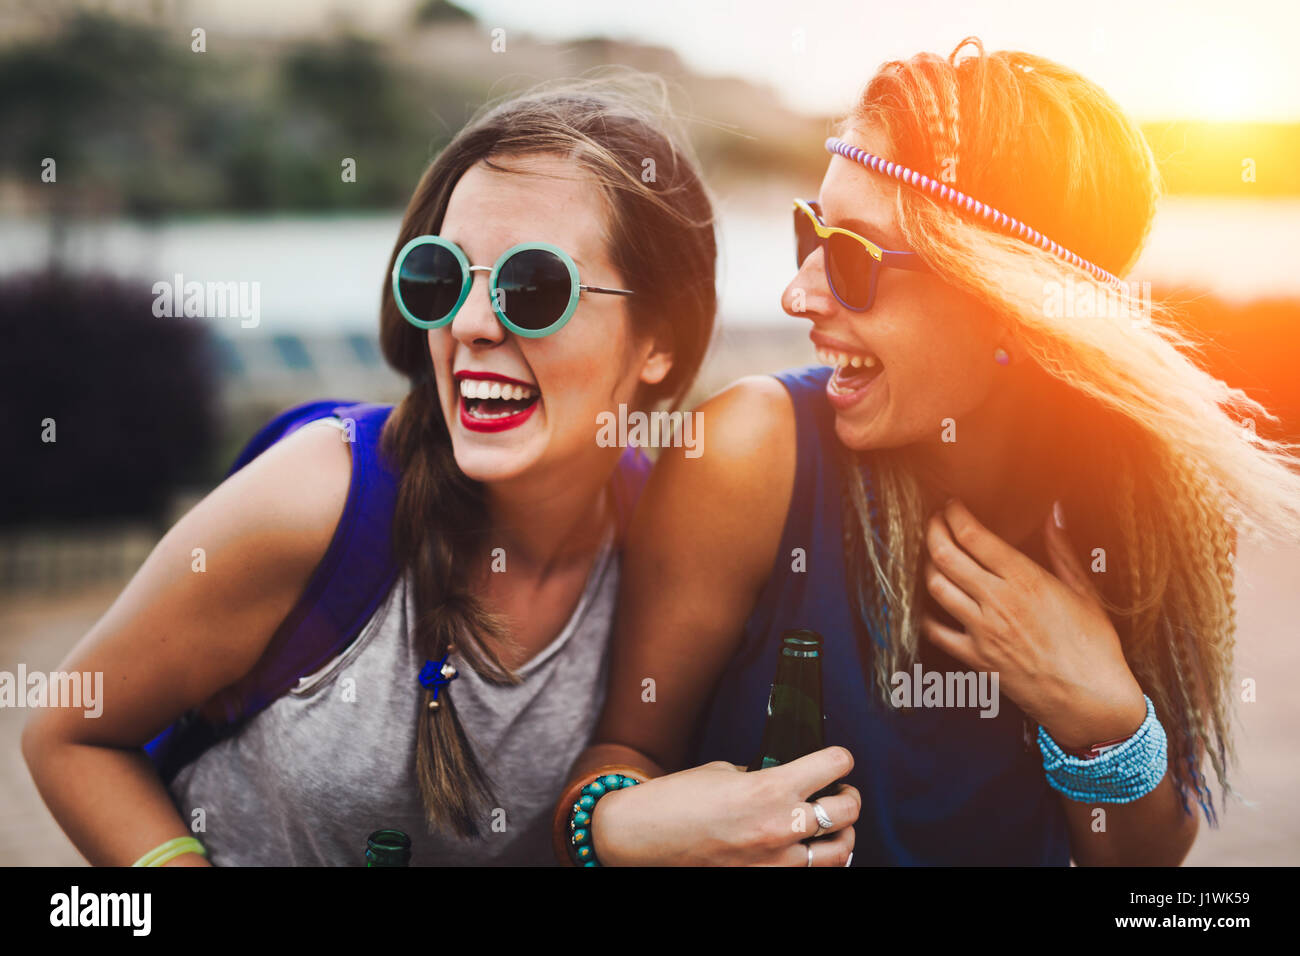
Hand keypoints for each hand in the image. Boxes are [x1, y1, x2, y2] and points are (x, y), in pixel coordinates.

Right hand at [591, 747, 858, 865]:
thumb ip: (760, 776)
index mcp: (769, 788)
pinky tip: (808, 849)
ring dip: (843, 835)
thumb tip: (782, 780)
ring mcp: (775, 861)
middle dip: (849, 796)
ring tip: (834, 825)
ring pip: (840, 852)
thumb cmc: (675, 801)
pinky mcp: (763, 880)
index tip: (839, 758)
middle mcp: (780, 826)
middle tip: (842, 791)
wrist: (642, 837)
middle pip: (846, 811)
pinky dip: (814, 860)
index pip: (832, 766)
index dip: (841, 758)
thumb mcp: (723, 772)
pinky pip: (808, 873)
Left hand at [921, 498, 1145, 749]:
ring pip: (936, 587)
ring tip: (934, 556)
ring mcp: (983, 631)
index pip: (973, 536)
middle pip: (945, 555)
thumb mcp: (1085, 592)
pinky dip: (927, 615)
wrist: (1091, 700)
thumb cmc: (1094, 647)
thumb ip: (1061, 551)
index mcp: (1025, 580)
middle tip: (934, 521)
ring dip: (929, 566)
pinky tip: (931, 605)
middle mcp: (998, 601)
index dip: (954, 514)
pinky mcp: (975, 659)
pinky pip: (936, 632)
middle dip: (933, 531)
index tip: (951, 506)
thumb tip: (1054, 515)